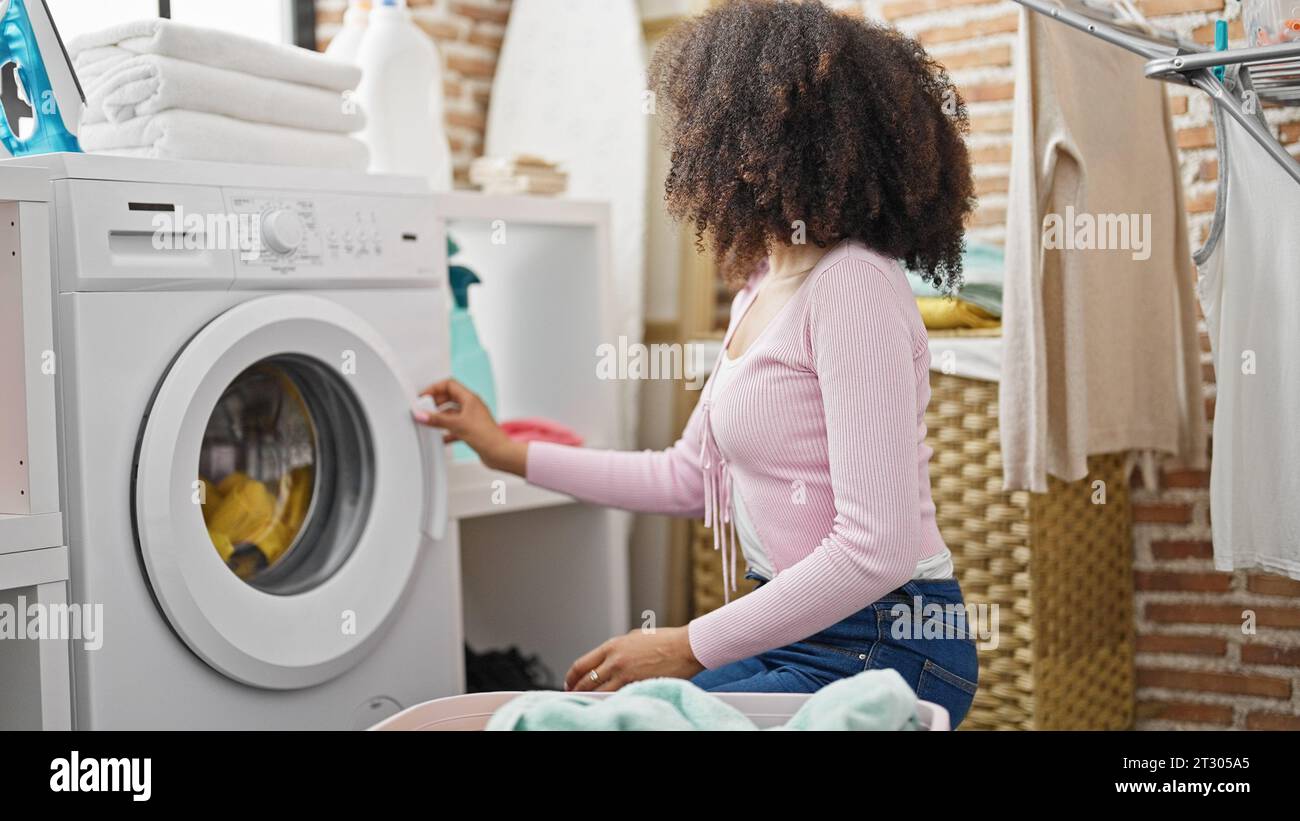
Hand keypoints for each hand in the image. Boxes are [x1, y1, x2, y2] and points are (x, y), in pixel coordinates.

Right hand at [414, 379, 527, 475]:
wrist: (500, 454)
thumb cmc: (487, 436)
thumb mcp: (457, 425)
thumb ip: (437, 420)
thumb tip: (422, 415)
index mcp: (470, 398)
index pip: (449, 385)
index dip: (435, 388)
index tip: (423, 396)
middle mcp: (471, 406)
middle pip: (449, 398)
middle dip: (435, 403)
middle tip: (424, 409)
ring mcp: (471, 419)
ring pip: (451, 414)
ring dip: (440, 418)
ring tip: (429, 422)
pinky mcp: (471, 431)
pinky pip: (455, 428)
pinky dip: (446, 432)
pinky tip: (440, 438)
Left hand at [565, 626, 703, 691]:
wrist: (687, 646)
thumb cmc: (665, 641)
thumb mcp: (634, 638)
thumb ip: (617, 650)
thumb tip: (604, 663)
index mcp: (613, 646)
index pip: (582, 665)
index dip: (571, 677)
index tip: (569, 683)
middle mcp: (615, 660)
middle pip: (586, 682)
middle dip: (577, 691)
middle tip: (574, 697)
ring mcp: (626, 675)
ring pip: (599, 693)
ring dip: (591, 699)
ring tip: (589, 704)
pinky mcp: (638, 686)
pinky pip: (618, 698)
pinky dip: (610, 702)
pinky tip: (609, 705)